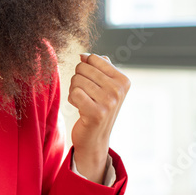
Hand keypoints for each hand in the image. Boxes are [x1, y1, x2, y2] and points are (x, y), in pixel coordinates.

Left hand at [67, 53, 129, 183]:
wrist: (95, 138)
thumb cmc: (97, 108)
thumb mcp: (105, 86)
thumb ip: (99, 67)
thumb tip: (83, 55)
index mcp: (123, 80)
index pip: (94, 58)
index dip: (85, 69)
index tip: (92, 84)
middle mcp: (119, 90)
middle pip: (83, 68)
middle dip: (78, 80)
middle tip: (85, 94)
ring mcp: (109, 102)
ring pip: (77, 80)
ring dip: (74, 91)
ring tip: (83, 102)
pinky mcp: (96, 113)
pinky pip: (74, 93)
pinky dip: (72, 100)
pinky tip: (79, 108)